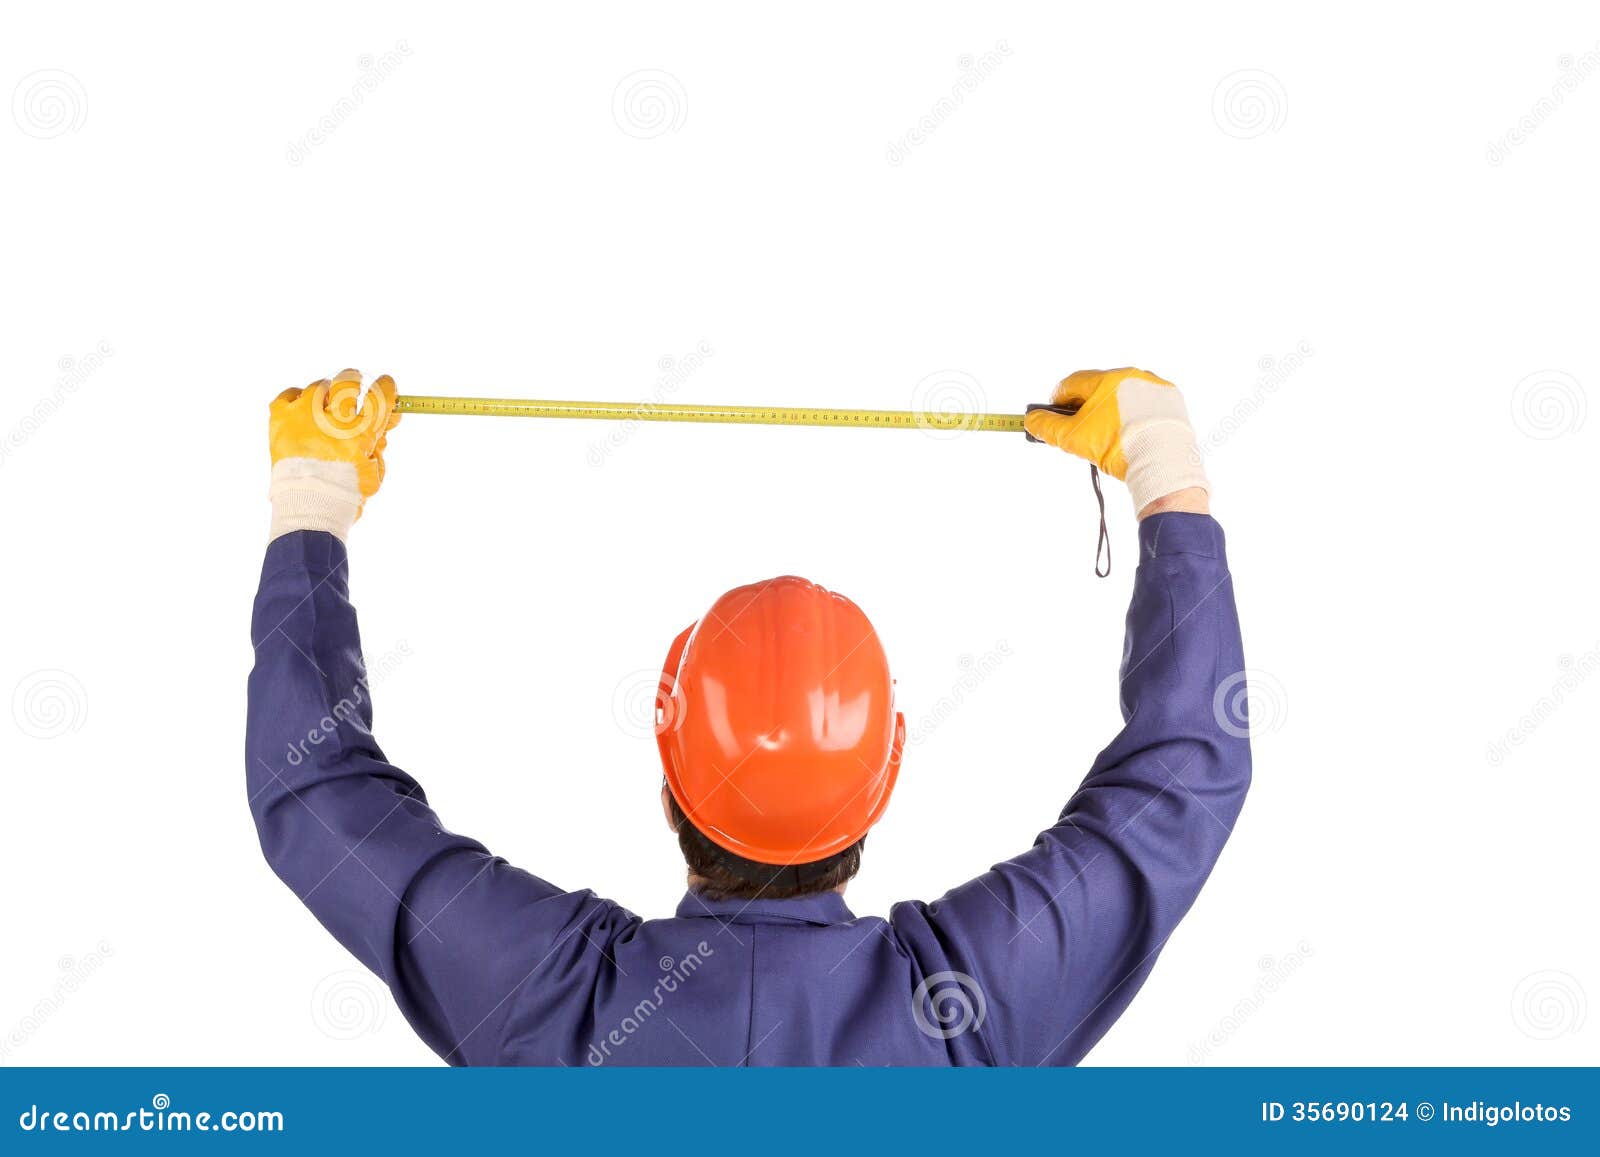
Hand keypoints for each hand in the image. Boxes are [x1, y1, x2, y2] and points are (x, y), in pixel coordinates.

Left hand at [267, 369, 399, 541]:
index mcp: (361, 433)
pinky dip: (297, 399)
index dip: (386, 388)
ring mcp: (304, 415)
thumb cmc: (345, 494)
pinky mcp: (281, 418)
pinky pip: (288, 395)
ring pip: (319, 387)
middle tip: (355, 386)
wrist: (307, 509)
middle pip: (348, 381)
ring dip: (326, 396)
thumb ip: (380, 443)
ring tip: (324, 409)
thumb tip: (387, 420)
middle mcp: (333, 419)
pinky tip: (302, 409)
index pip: (380, 396)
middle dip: (355, 382)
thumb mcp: (374, 471)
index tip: (386, 384)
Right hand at [1022, 368, 1208, 516]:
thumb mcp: (1073, 439)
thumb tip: (1031, 420)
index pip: (1071, 384)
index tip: (1054, 418)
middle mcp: (1131, 376)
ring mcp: (1154, 387)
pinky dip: (1136, 417)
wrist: (1163, 461)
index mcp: (1106, 378)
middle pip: (1098, 390)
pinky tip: (1132, 435)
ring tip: (1108, 438)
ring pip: (1122, 397)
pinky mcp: (1172, 401)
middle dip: (1086, 409)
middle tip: (1081, 433)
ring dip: (1111, 412)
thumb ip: (1047, 427)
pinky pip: (1146, 405)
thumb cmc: (1118, 446)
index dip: (1057, 401)